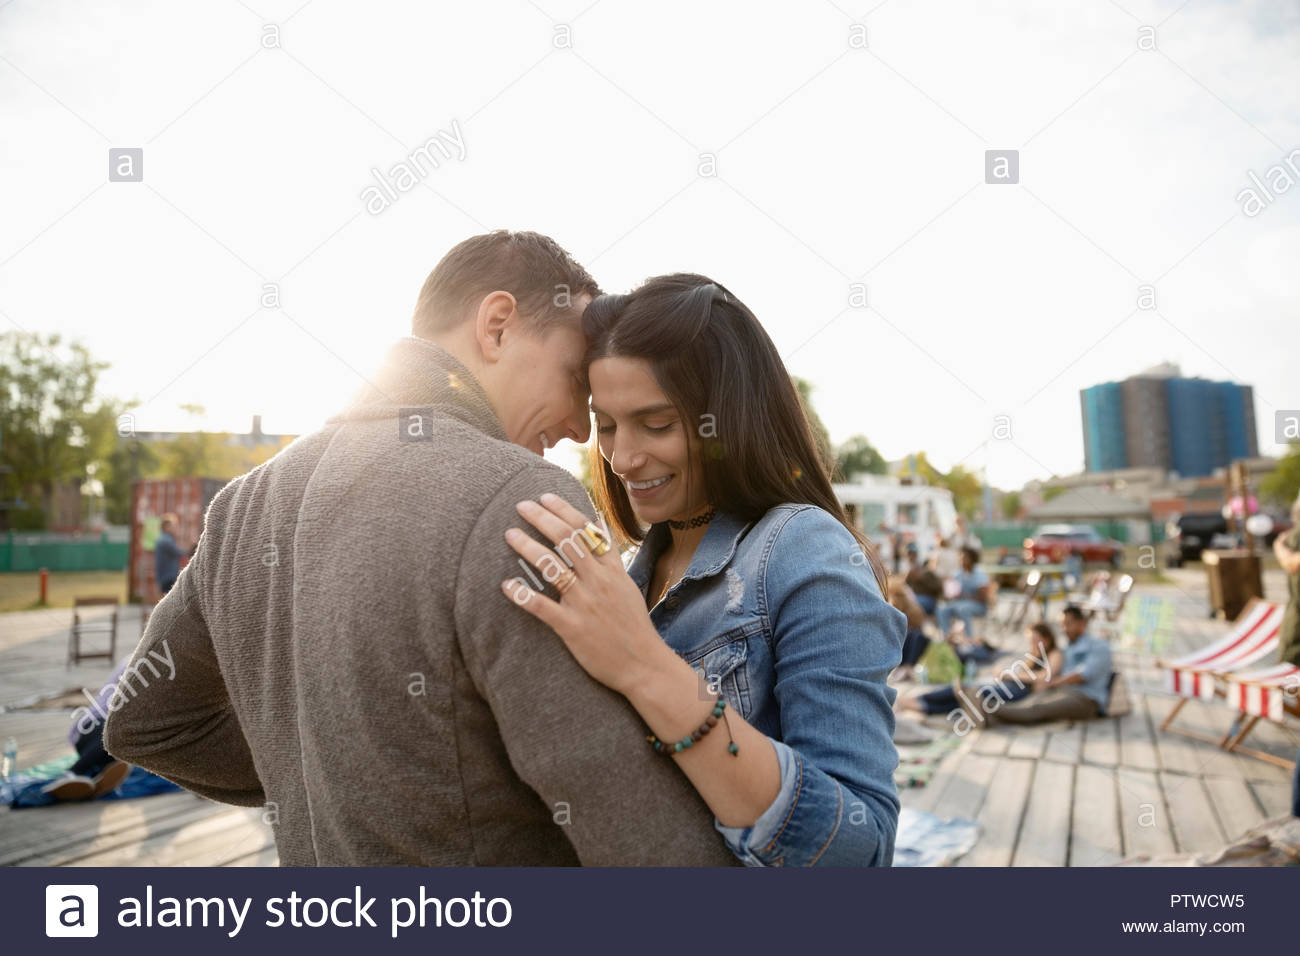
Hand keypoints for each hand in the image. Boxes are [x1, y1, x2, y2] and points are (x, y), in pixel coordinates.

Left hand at [499, 494, 674, 696]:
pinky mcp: (573, 628)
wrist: (644, 664)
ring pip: (553, 567)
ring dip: (528, 547)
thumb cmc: (632, 625)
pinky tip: (506, 585)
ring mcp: (585, 604)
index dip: (563, 510)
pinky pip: (543, 607)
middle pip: (567, 540)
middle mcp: (598, 581)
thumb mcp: (626, 584)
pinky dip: (523, 595)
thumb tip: (598, 524)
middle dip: (542, 519)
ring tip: (510, 534)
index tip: (544, 497)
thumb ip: (610, 556)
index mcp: (611, 570)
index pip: (586, 530)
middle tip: (520, 506)